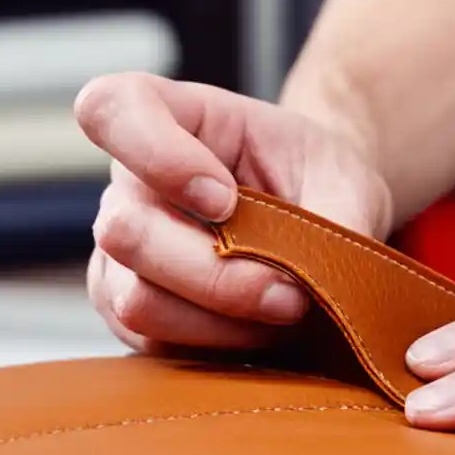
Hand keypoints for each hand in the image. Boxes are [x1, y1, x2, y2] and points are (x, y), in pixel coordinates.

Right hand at [77, 72, 391, 351]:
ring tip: (282, 309)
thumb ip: (334, 217)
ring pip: (136, 300)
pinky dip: (215, 344)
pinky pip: (151, 340)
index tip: (227, 198)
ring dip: (222, 318)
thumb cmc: (317, 177)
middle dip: (218, 274)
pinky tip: (256, 326)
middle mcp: (127, 184)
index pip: (110, 110)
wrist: (313, 216)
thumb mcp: (343, 178)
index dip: (160, 158)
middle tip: (288, 290)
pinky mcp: (125, 308)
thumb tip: (315, 282)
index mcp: (166, 117)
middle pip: (126, 232)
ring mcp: (117, 252)